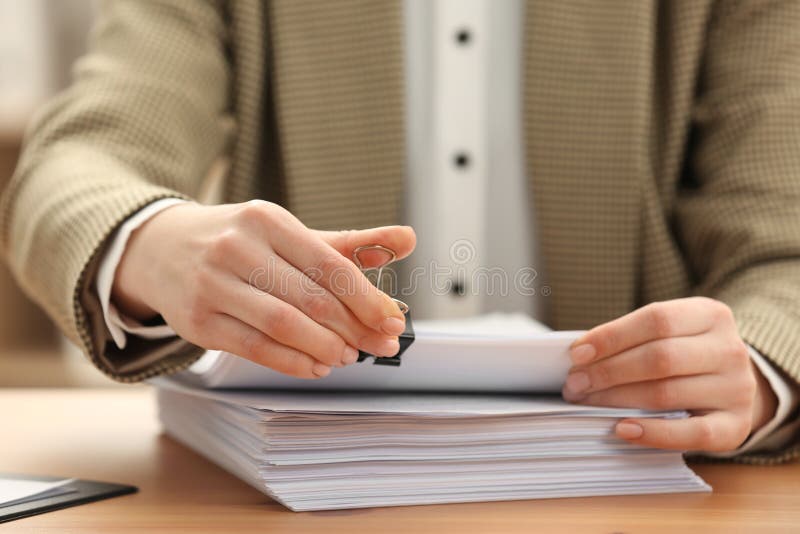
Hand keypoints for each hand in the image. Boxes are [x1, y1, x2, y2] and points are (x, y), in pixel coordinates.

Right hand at [113, 200, 415, 378]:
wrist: (159, 248)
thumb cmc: (239, 242)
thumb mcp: (289, 234)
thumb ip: (348, 243)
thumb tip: (409, 239)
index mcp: (268, 220)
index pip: (331, 266)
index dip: (368, 299)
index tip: (393, 321)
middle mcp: (237, 248)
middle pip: (312, 299)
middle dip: (355, 328)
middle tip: (382, 346)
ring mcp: (213, 285)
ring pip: (285, 325)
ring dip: (326, 348)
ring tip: (348, 356)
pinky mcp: (197, 321)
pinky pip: (256, 348)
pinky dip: (293, 362)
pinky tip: (316, 366)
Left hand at [562, 297, 777, 451]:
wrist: (732, 385)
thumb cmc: (686, 356)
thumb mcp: (669, 333)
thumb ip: (633, 338)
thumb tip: (580, 356)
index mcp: (712, 315)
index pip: (656, 319)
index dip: (612, 336)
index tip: (577, 353)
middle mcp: (730, 349)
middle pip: (660, 357)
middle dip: (608, 371)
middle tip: (575, 383)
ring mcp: (737, 389)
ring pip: (667, 393)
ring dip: (618, 399)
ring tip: (587, 402)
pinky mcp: (737, 426)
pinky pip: (691, 433)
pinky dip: (652, 432)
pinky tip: (623, 429)